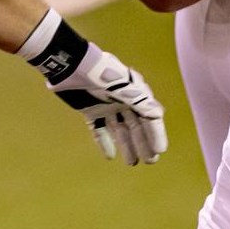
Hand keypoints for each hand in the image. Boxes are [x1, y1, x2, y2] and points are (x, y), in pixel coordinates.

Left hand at [51, 46, 166, 163]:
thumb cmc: (99, 72)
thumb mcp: (122, 87)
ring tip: (132, 163)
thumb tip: (159, 115)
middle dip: (143, 143)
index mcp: (135, 92)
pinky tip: (110, 156)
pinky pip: (100, 129)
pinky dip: (104, 141)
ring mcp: (107, 105)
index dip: (156, 132)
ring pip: (120, 129)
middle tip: (150, 161)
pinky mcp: (91, 109)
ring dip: (126, 145)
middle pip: (136, 125)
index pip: (150, 115)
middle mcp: (123, 99)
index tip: (160, 150)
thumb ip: (140, 101)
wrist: (69, 65)